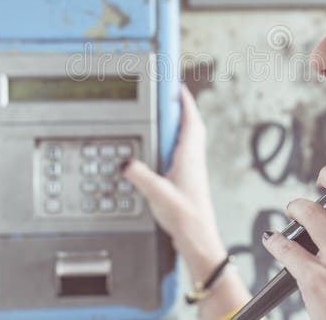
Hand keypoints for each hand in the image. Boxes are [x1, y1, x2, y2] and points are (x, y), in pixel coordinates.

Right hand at [120, 84, 225, 277]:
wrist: (199, 238)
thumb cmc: (186, 216)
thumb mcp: (157, 193)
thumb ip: (140, 175)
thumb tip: (127, 163)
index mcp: (189, 155)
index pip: (190, 120)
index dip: (185, 101)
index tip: (178, 86)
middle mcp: (193, 158)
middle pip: (191, 126)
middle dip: (182, 110)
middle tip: (169, 98)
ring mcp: (192, 169)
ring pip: (188, 139)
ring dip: (179, 126)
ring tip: (164, 119)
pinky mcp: (188, 179)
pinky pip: (183, 153)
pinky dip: (174, 144)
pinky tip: (162, 150)